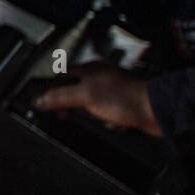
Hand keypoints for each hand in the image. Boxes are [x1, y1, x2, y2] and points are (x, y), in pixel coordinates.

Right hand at [32, 63, 162, 135]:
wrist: (155, 112)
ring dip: (92, 118)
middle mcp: (99, 80)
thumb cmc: (126, 97)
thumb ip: (59, 97)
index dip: (51, 91)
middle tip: (74, 115)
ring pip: (89, 109)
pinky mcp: (120, 108)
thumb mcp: (85, 96)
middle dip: (75, 109)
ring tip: (101, 118)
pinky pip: (103, 119)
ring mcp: (110, 94)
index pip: (61, 78)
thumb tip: (39, 100)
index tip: (44, 104)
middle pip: (74, 95)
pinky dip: (106, 124)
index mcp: (89, 70)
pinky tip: (112, 123)